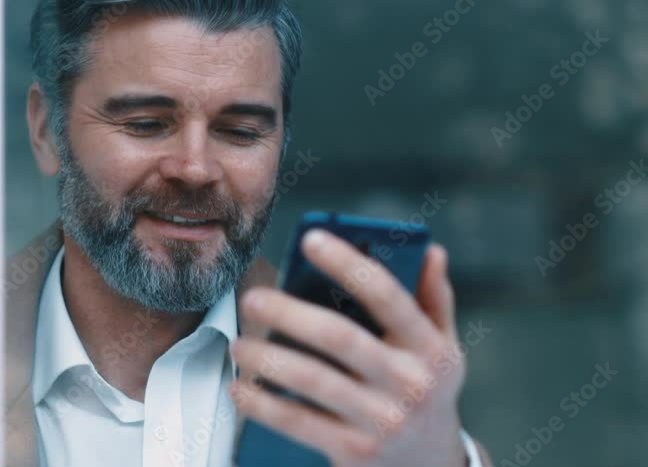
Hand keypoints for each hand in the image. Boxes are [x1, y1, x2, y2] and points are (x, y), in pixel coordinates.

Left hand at [230, 229, 467, 465]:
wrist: (431, 465)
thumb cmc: (427, 390)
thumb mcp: (444, 347)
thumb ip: (434, 298)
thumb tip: (429, 249)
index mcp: (428, 347)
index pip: (388, 296)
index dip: (348, 264)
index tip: (311, 239)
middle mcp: (408, 382)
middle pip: (341, 338)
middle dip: (291, 314)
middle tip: (252, 298)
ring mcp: (381, 419)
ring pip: (314, 382)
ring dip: (270, 360)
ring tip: (238, 344)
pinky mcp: (354, 449)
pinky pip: (300, 423)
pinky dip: (264, 406)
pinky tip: (240, 388)